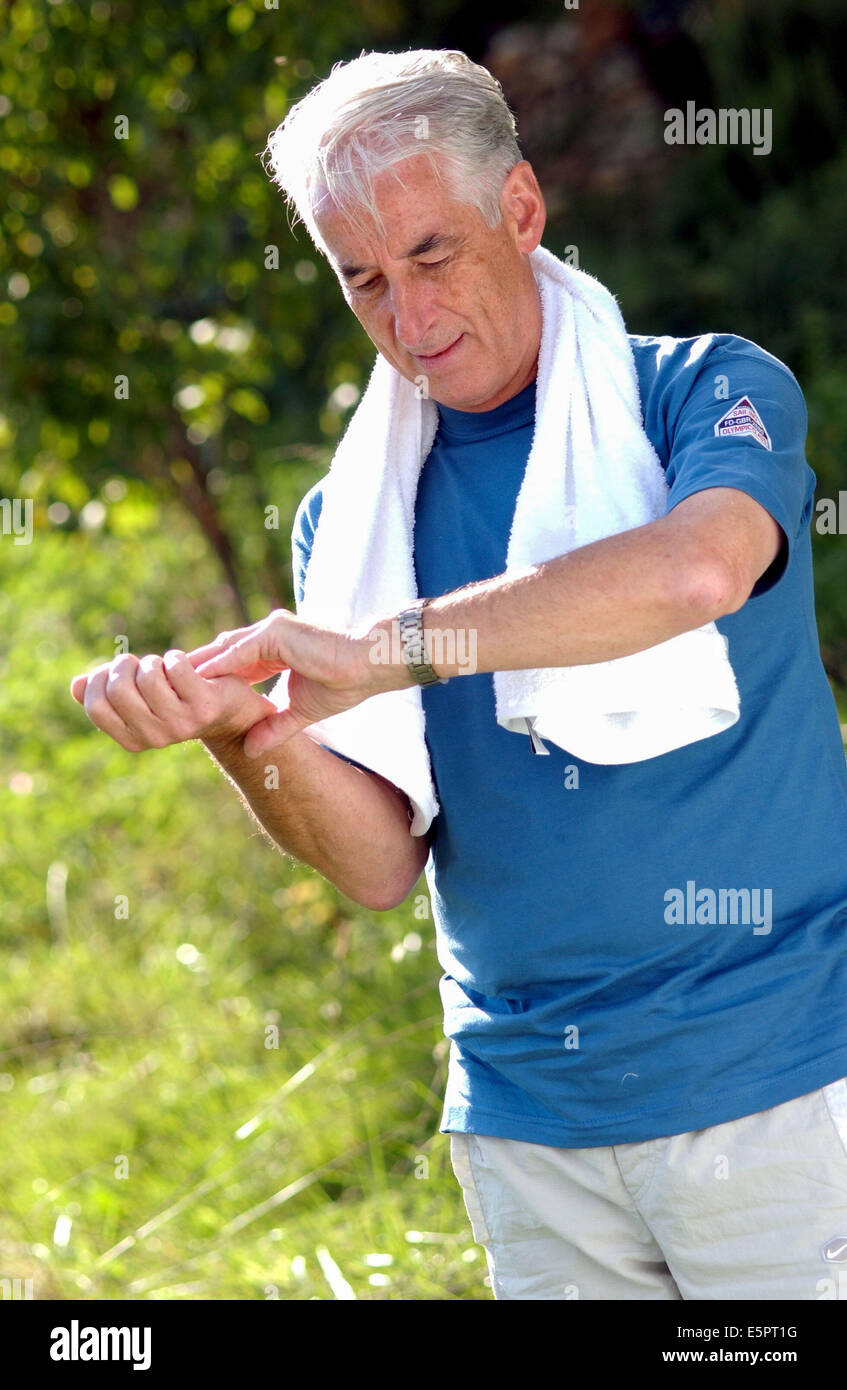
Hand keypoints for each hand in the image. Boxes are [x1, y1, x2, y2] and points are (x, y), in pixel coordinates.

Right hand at [69, 650, 277, 751]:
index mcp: (133, 739)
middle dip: (124, 665)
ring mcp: (180, 723)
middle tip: (140, 664)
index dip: (99, 679)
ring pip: (146, 677)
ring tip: (164, 666)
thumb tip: (76, 685)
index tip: (116, 671)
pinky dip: (175, 658)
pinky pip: (175, 668)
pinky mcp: (204, 705)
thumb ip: (106, 692)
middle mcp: (155, 737)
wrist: (230, 711)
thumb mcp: (140, 697)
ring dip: (153, 661)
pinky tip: (184, 666)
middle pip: (117, 689)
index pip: (96, 706)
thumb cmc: (178, 698)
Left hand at [187, 607, 406, 756]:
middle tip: (164, 684)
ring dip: (200, 666)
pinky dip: (220, 665)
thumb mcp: (300, 713)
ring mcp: (271, 631)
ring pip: (226, 650)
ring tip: (171, 681)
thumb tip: (253, 750)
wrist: (367, 668)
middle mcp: (269, 636)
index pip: (233, 664)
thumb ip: (275, 728)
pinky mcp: (276, 632)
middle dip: (195, 668)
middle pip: (222, 653)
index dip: (210, 678)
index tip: (185, 693)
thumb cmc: (342, 684)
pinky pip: (241, 651)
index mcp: (274, 651)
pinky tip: (199, 678)